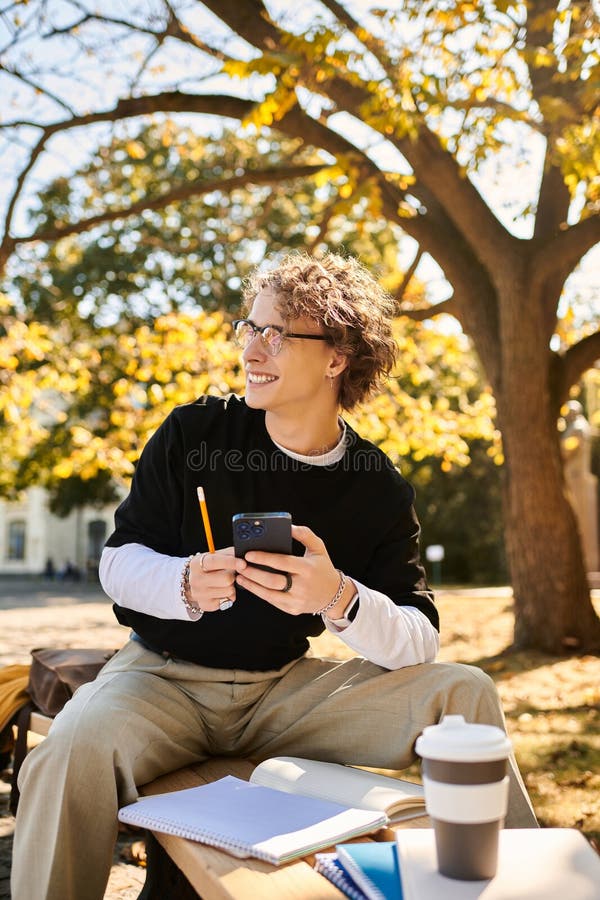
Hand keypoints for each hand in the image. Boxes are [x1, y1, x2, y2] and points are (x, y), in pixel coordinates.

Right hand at [188, 547, 246, 611]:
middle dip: (233, 576)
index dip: (230, 562)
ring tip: (226, 583)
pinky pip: (227, 602)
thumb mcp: (216, 556)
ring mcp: (199, 594)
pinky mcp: (205, 605)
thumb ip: (229, 554)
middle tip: (231, 574)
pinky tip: (222, 591)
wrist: (196, 582)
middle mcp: (195, 579)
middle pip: (226, 579)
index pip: (215, 562)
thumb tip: (243, 553)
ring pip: (229, 591)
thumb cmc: (210, 568)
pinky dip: (229, 596)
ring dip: (232, 587)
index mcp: (196, 564)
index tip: (243, 564)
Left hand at [235, 525, 353, 616]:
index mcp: (307, 568)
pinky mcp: (292, 609)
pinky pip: (272, 601)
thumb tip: (289, 526)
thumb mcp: (318, 548)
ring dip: (252, 585)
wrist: (334, 595)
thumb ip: (304, 534)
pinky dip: (259, 593)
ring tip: (240, 576)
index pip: (282, 562)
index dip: (263, 558)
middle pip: (272, 581)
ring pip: (269, 594)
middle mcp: (302, 586)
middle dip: (253, 573)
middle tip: (240, 565)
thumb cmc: (323, 568)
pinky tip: (250, 585)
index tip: (248, 554)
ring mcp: (297, 600)